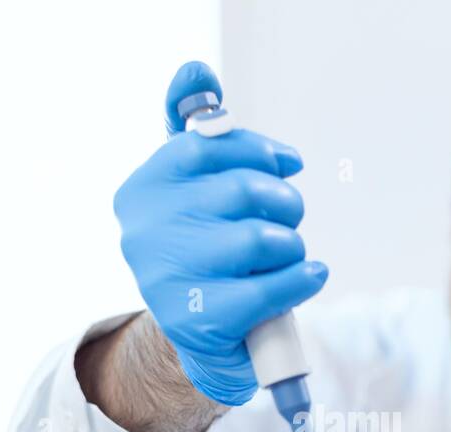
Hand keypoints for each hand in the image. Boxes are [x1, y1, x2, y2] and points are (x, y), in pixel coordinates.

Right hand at [113, 61, 328, 405]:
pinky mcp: (198, 323)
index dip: (259, 152)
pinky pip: (269, 287)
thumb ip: (198, 132)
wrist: (205, 341)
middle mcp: (143, 233)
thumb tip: (196, 70)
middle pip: (241, 190)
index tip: (286, 165)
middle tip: (291, 219)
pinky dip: (301, 278)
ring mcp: (166, 281)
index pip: (208, 145)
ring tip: (290, 256)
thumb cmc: (209, 253)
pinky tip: (309, 276)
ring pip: (260, 239)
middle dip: (283, 203)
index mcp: (141, 190)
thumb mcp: (196, 192)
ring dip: (292, 245)